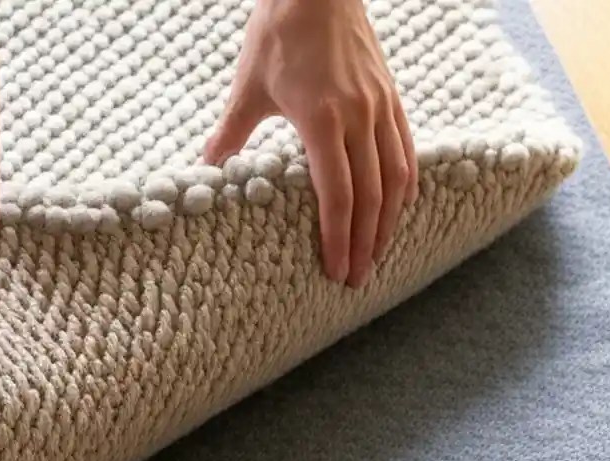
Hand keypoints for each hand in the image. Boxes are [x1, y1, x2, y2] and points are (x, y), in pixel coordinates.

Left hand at [204, 0, 417, 286]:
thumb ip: (230, 134)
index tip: (337, 270)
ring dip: (389, 221)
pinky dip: (405, 184)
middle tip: (357, 278)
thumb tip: (203, 170)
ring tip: (379, 253)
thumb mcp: (248, 87)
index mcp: (321, 120)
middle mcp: (359, 117)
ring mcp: (381, 106)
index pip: (337, 194)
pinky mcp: (391, 96)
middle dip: (365, 242)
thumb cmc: (279, 34)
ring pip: (396, 176)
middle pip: (371, 196)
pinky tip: (399, 206)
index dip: (338, 237)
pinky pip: (405, 149)